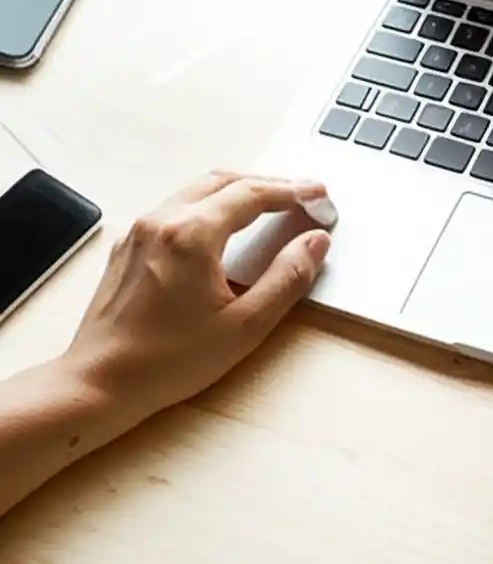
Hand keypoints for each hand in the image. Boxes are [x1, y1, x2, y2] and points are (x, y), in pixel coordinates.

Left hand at [62, 172, 331, 424]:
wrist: (102, 382)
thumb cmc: (169, 360)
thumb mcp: (245, 326)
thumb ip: (287, 279)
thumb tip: (314, 243)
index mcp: (192, 236)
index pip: (252, 195)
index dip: (293, 191)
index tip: (319, 194)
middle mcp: (161, 223)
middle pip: (223, 181)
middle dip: (268, 183)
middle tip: (303, 195)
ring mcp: (139, 233)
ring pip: (196, 191)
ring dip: (238, 191)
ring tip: (270, 205)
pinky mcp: (128, 248)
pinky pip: (175, 209)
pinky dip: (209, 207)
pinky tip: (223, 229)